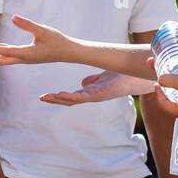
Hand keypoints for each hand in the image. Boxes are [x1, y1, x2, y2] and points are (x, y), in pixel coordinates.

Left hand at [0, 14, 74, 65]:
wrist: (68, 52)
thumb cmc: (57, 41)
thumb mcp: (43, 31)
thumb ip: (28, 25)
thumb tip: (14, 17)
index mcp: (27, 54)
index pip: (7, 52)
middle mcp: (23, 58)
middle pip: (0, 59)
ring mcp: (24, 58)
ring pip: (3, 56)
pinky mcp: (26, 55)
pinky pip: (9, 53)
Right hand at [41, 70, 155, 105]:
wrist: (136, 76)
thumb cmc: (121, 76)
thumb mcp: (103, 78)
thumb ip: (93, 80)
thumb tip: (82, 83)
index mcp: (90, 92)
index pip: (71, 96)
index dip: (58, 97)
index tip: (45, 95)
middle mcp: (92, 96)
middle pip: (70, 101)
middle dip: (55, 100)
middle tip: (42, 98)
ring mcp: (96, 96)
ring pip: (74, 101)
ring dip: (60, 100)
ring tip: (47, 97)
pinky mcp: (101, 94)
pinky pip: (84, 97)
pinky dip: (72, 97)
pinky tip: (62, 95)